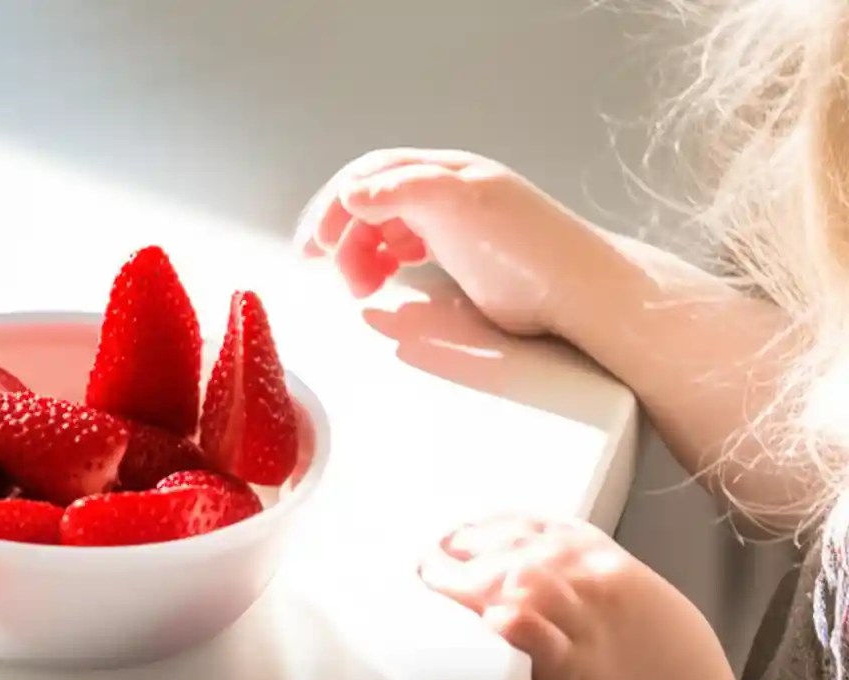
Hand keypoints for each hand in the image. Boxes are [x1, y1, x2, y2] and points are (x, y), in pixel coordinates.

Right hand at [297, 149, 608, 334]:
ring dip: (363, 253)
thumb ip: (399, 192)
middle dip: (345, 236)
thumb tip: (350, 192)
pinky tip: (386, 279)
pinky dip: (385, 262)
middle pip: (373, 203)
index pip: (370, 176)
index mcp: (442, 173)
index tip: (316, 248)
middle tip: (333, 275)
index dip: (335, 207)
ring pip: (386, 228)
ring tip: (362, 287)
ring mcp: (454, 223)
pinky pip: (406, 249)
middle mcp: (445, 192)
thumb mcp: (457, 206)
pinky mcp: (463, 255)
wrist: (579, 290)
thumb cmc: (525, 249)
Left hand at [422, 516, 739, 679]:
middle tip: (429, 564)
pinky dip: (518, 624)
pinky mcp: (581, 668)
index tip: (451, 535)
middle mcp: (593, 579)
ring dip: (472, 580)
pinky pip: (542, 638)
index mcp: (602, 557)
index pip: (528, 524)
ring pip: (520, 581)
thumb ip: (578, 571)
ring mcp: (587, 622)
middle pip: (513, 550)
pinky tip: (494, 619)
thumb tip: (520, 565)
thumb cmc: (665, 656)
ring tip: (437, 582)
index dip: (482, 526)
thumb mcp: (628, 592)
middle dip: (463, 553)